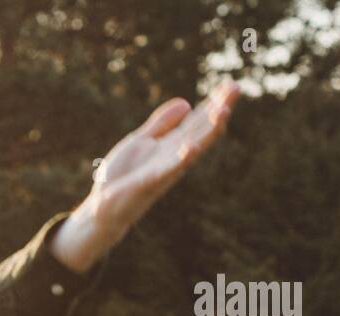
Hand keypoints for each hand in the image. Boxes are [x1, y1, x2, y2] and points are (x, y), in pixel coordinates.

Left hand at [51, 78, 240, 272]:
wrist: (102, 207)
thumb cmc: (122, 175)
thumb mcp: (141, 141)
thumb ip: (161, 123)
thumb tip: (187, 102)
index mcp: (170, 145)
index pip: (197, 120)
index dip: (212, 102)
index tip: (228, 84)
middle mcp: (173, 156)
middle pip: (201, 130)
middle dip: (218, 110)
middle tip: (236, 88)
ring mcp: (164, 169)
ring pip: (192, 147)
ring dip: (209, 131)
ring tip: (224, 111)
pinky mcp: (150, 182)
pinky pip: (167, 170)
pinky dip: (180, 159)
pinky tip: (191, 147)